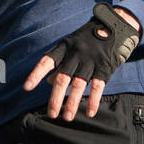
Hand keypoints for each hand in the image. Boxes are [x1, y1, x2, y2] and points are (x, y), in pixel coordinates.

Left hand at [23, 4, 140, 120]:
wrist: (115, 25)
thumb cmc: (88, 39)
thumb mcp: (71, 45)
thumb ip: (60, 62)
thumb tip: (48, 82)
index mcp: (64, 47)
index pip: (47, 62)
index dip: (36, 74)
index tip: (27, 88)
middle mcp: (76, 53)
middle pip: (63, 78)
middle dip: (56, 98)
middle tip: (52, 114)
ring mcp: (91, 60)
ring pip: (79, 85)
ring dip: (72, 103)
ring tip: (67, 117)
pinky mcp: (105, 67)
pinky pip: (98, 86)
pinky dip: (94, 101)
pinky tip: (90, 112)